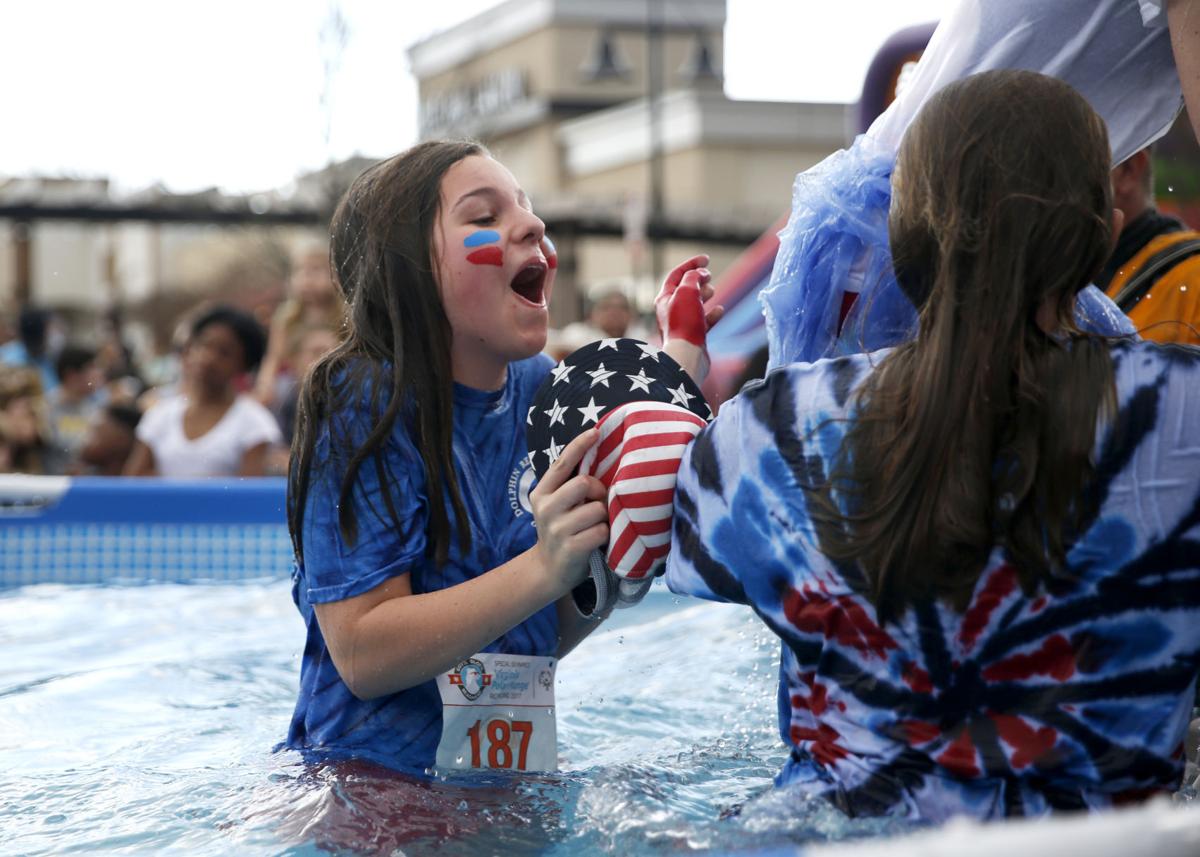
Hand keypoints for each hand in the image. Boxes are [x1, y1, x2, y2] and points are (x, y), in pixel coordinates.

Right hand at [529, 428, 608, 594]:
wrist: (549, 570)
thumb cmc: (562, 530)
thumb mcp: (557, 506)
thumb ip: (569, 486)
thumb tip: (599, 460)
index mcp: (541, 493)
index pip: (562, 463)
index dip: (579, 445)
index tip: (595, 432)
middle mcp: (545, 508)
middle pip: (584, 483)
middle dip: (599, 491)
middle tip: (599, 502)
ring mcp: (557, 529)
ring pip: (597, 509)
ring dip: (604, 516)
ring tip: (597, 524)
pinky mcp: (570, 548)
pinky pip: (601, 531)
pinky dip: (605, 534)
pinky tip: (596, 540)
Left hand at [653, 255, 724, 380]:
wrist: (686, 357)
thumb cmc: (684, 324)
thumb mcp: (686, 292)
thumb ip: (692, 278)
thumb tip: (699, 275)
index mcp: (664, 299)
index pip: (676, 275)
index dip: (691, 264)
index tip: (706, 259)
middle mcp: (671, 311)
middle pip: (684, 289)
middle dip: (698, 280)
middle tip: (709, 277)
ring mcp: (682, 325)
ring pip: (694, 304)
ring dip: (704, 295)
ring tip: (711, 292)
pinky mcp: (693, 337)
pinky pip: (704, 321)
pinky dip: (712, 314)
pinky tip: (719, 310)